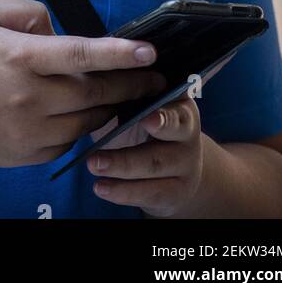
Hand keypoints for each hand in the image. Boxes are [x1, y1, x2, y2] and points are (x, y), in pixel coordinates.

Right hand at [0, 0, 167, 168]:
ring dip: (107, 108)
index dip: (119, 54)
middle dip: (129, 85)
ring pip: (85, 121)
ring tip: (122, 95)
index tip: (149, 53)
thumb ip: (27, 11)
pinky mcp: (23, 154)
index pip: (81, 54)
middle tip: (154, 77)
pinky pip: (65, 142)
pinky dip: (79, 128)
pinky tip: (80, 114)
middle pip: (93, 93)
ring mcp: (27, 130)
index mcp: (20, 56)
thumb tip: (57, 28)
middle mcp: (28, 96)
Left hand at [86, 95, 204, 214]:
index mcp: (180, 106)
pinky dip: (123, 192)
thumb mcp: (141, 105)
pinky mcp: (177, 192)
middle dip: (128, 153)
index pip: (175, 112)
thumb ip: (128, 97)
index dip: (163, 118)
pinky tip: (101, 187)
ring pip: (153, 168)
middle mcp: (188, 136)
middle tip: (96, 156)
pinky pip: (150, 193)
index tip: (146, 119)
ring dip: (120, 168)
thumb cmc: (146, 124)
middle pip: (160, 149)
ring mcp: (186, 167)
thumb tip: (99, 89)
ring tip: (93, 167)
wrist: (177, 164)